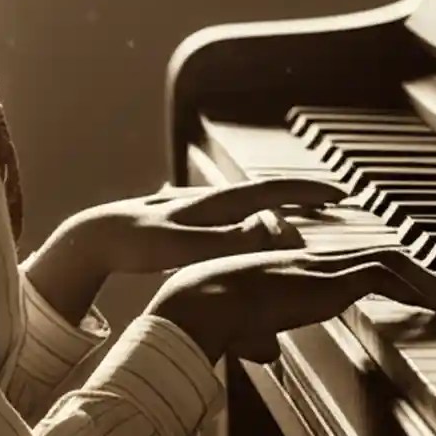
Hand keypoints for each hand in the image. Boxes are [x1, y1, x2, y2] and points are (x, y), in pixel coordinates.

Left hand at [66, 179, 345, 274]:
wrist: (95, 236)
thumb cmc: (136, 243)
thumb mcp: (184, 246)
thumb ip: (228, 240)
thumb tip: (274, 227)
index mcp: (215, 203)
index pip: (272, 189)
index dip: (308, 190)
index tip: (340, 193)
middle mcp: (209, 198)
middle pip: (265, 193)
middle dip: (299, 195)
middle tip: (333, 202)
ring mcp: (196, 207)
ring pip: (247, 204)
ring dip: (276, 207)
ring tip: (300, 217)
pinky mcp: (183, 218)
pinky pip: (228, 217)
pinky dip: (249, 220)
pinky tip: (247, 231)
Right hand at [149, 247, 435, 364]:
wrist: (205, 300)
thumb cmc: (213, 313)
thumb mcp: (245, 327)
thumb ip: (259, 336)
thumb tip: (264, 351)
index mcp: (294, 270)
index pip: (346, 263)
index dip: (378, 273)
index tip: (402, 290)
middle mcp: (313, 262)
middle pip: (377, 254)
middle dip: (414, 272)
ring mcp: (324, 266)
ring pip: (389, 259)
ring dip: (425, 280)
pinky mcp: (331, 278)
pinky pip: (387, 275)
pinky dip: (419, 288)